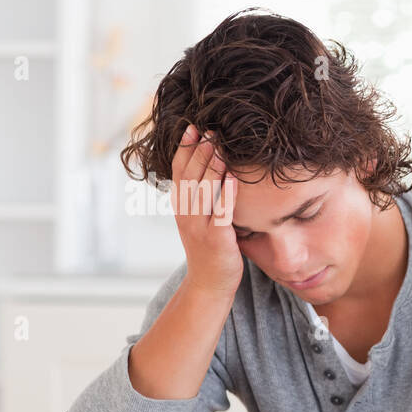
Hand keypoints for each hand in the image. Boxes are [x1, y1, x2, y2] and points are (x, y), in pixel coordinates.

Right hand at [171, 123, 243, 296]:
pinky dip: (226, 194)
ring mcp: (199, 227)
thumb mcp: (200, 219)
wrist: (210, 284)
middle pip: (189, 176)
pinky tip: (232, 177)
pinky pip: (221, 213)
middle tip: (207, 128)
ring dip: (210, 166)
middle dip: (197, 151)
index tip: (191, 127)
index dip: (184, 149)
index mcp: (181, 207)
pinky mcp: (216, 239)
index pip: (179, 172)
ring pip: (202, 191)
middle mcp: (186, 214)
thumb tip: (209, 167)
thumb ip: (200, 197)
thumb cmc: (210, 249)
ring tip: (217, 144)